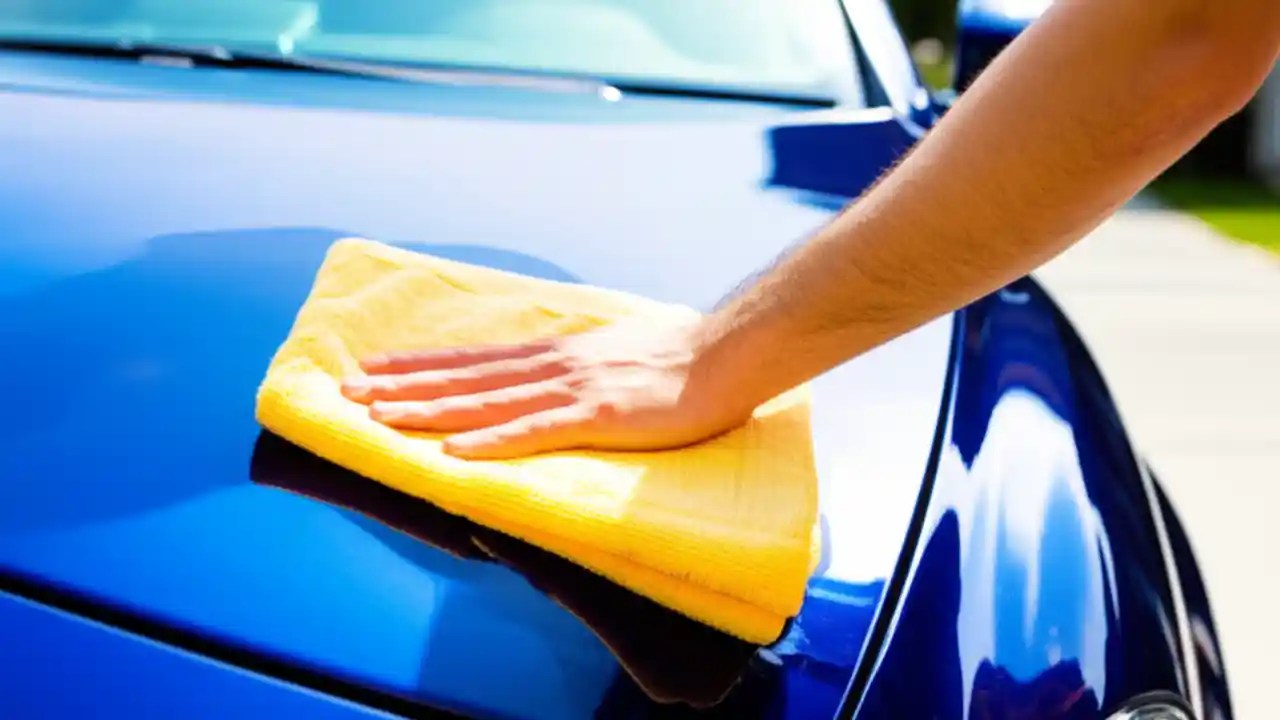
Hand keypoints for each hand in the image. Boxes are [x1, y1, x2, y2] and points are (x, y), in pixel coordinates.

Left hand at [341, 321, 752, 458]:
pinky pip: (535, 433)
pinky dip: (492, 443)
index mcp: (556, 356)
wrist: (724, 354)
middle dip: (404, 386)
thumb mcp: (612, 355)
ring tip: (379, 417)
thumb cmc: (675, 359)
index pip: (475, 361)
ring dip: (430, 411)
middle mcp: (552, 367)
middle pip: (465, 379)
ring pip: (486, 404)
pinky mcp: (597, 418)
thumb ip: (576, 369)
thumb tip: (548, 381)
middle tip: (347, 391)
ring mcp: (572, 391)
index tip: (376, 368)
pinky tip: (455, 453)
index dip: (422, 366)